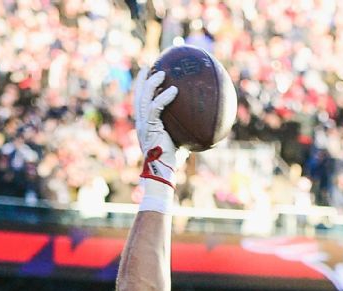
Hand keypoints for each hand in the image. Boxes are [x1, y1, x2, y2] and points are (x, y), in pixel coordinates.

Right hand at [133, 66, 179, 189]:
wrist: (163, 172)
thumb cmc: (172, 162)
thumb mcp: (179, 142)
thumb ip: (185, 131)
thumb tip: (204, 126)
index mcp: (145, 124)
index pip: (141, 102)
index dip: (143, 88)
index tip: (149, 76)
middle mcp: (141, 122)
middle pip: (138, 95)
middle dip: (143, 79)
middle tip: (150, 66)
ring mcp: (143, 124)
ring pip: (144, 97)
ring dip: (152, 82)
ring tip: (161, 72)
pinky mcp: (149, 127)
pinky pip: (156, 107)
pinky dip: (164, 97)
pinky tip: (174, 90)